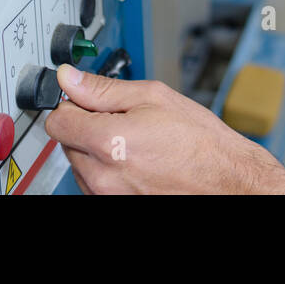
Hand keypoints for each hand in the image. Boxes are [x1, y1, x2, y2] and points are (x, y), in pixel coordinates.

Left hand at [44, 64, 284, 193]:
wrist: (226, 180)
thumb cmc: (199, 141)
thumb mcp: (154, 97)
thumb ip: (104, 88)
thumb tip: (69, 78)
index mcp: (109, 141)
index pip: (58, 120)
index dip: (72, 103)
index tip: (85, 99)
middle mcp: (102, 175)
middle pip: (68, 141)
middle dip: (88, 125)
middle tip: (122, 118)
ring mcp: (106, 195)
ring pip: (80, 163)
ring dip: (97, 149)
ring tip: (135, 141)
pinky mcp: (114, 206)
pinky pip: (95, 182)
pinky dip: (108, 169)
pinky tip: (136, 160)